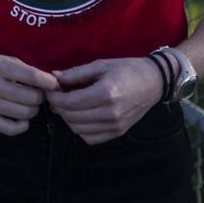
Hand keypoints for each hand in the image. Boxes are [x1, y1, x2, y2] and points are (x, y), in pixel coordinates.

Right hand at [0, 52, 59, 135]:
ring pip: (25, 113)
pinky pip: (12, 129)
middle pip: (32, 98)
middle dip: (40, 96)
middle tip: (37, 93)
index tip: (54, 85)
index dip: (49, 83)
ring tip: (29, 103)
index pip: (33, 77)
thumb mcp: (5, 59)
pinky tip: (22, 117)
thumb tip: (52, 84)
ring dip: (33, 109)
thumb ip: (27, 70)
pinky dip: (23, 125)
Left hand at [45, 58, 163, 144]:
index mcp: (105, 93)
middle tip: (56, 97)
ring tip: (67, 105)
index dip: (54, 97)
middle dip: (58, 107)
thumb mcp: (101, 65)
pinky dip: (80, 129)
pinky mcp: (118, 132)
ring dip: (68, 118)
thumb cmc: (127, 69)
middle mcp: (110, 113)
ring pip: (78, 129)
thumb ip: (77, 73)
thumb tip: (54, 77)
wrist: (154, 82)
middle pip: (71, 117)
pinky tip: (81, 116)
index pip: (69, 102)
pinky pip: (90, 138)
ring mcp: (115, 125)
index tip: (49, 90)